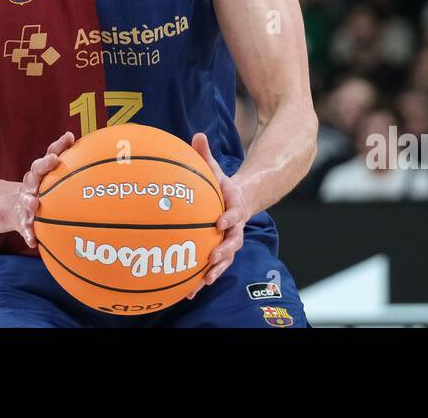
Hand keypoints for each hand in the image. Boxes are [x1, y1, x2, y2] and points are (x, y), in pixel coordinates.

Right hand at [12, 132, 74, 248]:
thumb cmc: (43, 190)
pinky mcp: (21, 219)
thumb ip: (71, 166)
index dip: (57, 147)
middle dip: (41, 168)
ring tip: (34, 203)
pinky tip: (33, 241)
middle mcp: (31, 183)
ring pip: (25, 199)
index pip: (48, 157)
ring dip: (29, 201)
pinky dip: (28, 233)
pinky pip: (24, 227)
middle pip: (34, 173)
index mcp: (41, 172)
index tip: (65, 143)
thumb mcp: (54, 179)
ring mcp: (24, 200)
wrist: (15, 208)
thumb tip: (93, 153)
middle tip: (50, 163)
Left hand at [186, 132, 247, 299]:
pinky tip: (189, 293)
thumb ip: (205, 155)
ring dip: (216, 271)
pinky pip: (213, 268)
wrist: (238, 200)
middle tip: (213, 257)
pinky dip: (203, 279)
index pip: (235, 213)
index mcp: (235, 207)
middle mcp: (235, 228)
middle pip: (233, 242)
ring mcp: (229, 242)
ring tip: (204, 282)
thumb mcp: (214, 169)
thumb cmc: (221, 185)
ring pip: (225, 260)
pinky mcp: (220, 252)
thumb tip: (197, 134)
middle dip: (224, 251)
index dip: (230, 218)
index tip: (220, 222)